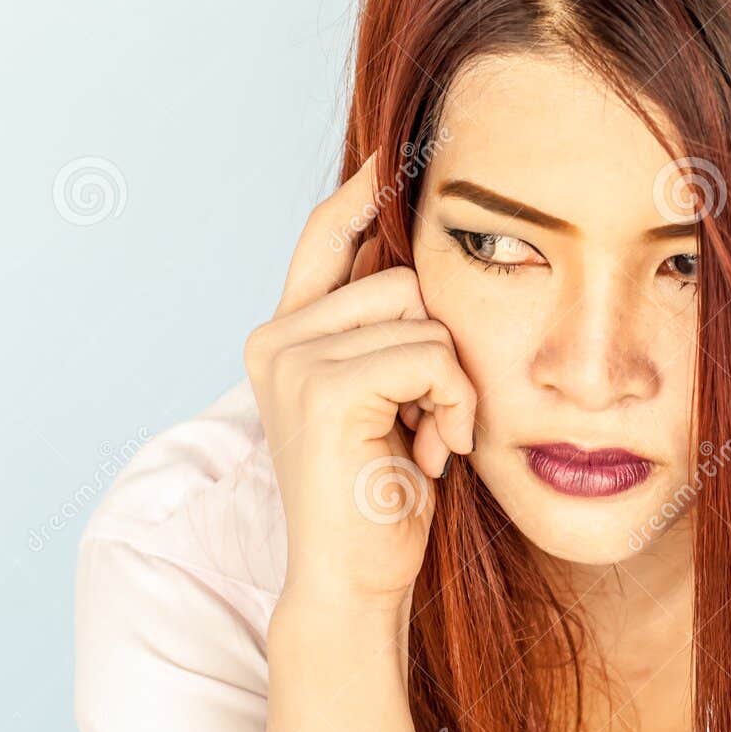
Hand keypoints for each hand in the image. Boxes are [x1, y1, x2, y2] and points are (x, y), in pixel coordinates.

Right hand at [243, 152, 475, 611]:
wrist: (356, 582)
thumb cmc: (382, 496)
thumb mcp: (387, 400)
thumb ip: (388, 335)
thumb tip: (428, 259)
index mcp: (285, 336)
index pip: (325, 234)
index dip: (364, 191)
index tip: (399, 149)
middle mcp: (276, 338)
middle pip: (400, 276)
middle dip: (441, 346)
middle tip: (431, 418)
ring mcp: (294, 358)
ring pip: (422, 314)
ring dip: (452, 382)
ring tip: (429, 438)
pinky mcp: (326, 385)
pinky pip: (431, 353)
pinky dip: (454, 402)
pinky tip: (431, 453)